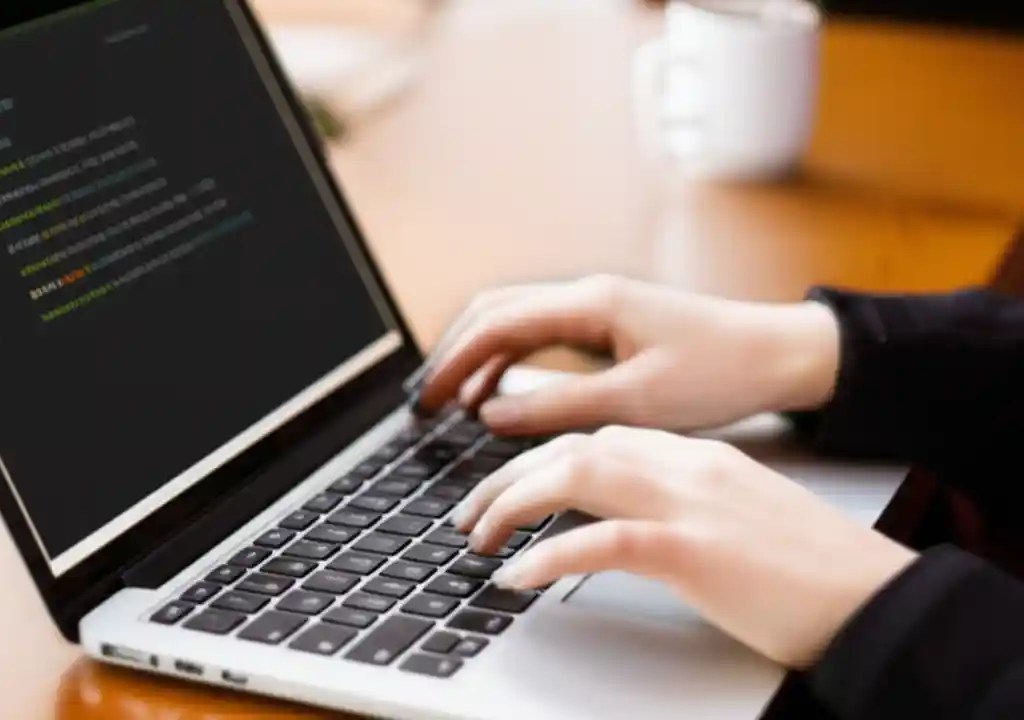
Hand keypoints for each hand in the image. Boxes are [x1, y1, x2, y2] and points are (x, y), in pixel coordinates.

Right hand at [411, 275, 841, 435]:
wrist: (779, 356)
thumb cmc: (719, 373)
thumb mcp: (635, 402)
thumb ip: (557, 407)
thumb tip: (491, 414)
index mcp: (590, 303)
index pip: (496, 324)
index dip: (452, 362)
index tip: (426, 400)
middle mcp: (587, 295)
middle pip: (494, 312)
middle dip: (453, 354)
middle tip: (426, 399)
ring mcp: (597, 307)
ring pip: (514, 321)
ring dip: (478, 357)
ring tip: (452, 401)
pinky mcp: (609, 325)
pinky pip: (541, 335)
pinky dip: (510, 361)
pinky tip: (501, 393)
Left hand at [453, 427, 915, 667]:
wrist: (880, 598)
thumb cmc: (813, 572)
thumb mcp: (737, 522)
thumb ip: (683, 509)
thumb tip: (623, 527)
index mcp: (698, 457)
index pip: (603, 437)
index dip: (543, 458)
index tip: (508, 484)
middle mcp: (688, 467)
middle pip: (576, 447)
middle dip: (511, 477)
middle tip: (471, 513)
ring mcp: (690, 503)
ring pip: (577, 475)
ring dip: (513, 504)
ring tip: (477, 536)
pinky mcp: (693, 549)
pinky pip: (600, 540)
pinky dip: (548, 554)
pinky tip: (516, 574)